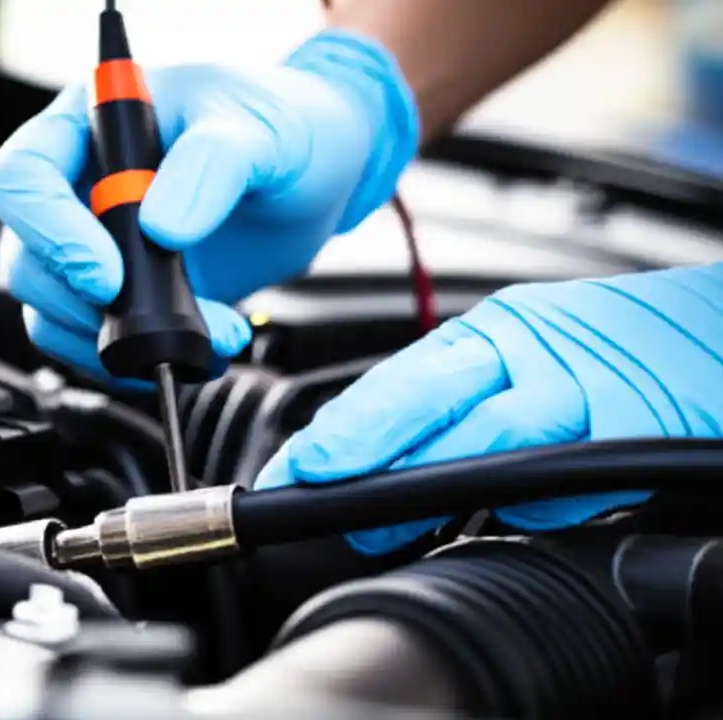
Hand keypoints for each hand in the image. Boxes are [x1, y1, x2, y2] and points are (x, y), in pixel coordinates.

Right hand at [0, 31, 418, 384]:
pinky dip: (136, 360)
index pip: (23, 177)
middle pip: (28, 257)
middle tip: (159, 315)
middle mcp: (78, 186)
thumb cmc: (285, 123)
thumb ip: (212, 165)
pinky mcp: (125, 294)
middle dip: (85, 303)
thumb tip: (161, 228)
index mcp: (90, 125)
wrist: (320, 174)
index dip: (52, 232)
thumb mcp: (260, 129)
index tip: (109, 274)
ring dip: (116, 341)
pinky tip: (204, 347)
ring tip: (210, 334)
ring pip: (52, 310)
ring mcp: (97, 245)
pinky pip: (93, 341)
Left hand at [256, 264, 722, 554]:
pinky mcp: (639, 424)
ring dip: (428, 482)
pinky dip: (538, 505)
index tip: (291, 467)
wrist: (711, 332)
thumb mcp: (523, 358)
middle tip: (311, 481)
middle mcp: (532, 350)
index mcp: (493, 333)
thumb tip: (372, 465)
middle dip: (361, 442)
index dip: (341, 427)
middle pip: (431, 395)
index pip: (398, 379)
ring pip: (494, 436)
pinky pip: (574, 479)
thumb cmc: (610, 349)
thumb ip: (457, 408)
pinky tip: (506, 516)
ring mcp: (585, 386)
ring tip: (376, 521)